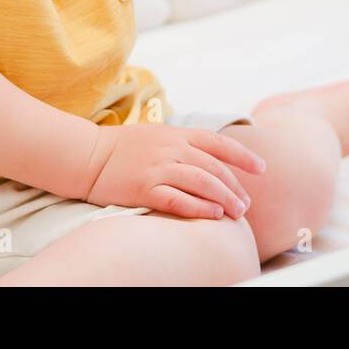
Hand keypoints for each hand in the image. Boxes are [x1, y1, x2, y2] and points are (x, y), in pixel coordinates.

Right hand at [83, 123, 266, 218]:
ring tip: (236, 213)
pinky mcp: (144, 188)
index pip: (218, 144)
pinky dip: (199, 207)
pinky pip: (178, 199)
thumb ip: (182, 143)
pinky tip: (213, 214)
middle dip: (235, 187)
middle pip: (214, 168)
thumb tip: (210, 157)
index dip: (243, 156)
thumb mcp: (156, 135)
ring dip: (224, 199)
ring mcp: (157, 168)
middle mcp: (171, 149)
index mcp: (176, 134)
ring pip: (202, 183)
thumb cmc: (122, 148)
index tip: (262, 168)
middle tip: (246, 204)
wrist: (87, 155)